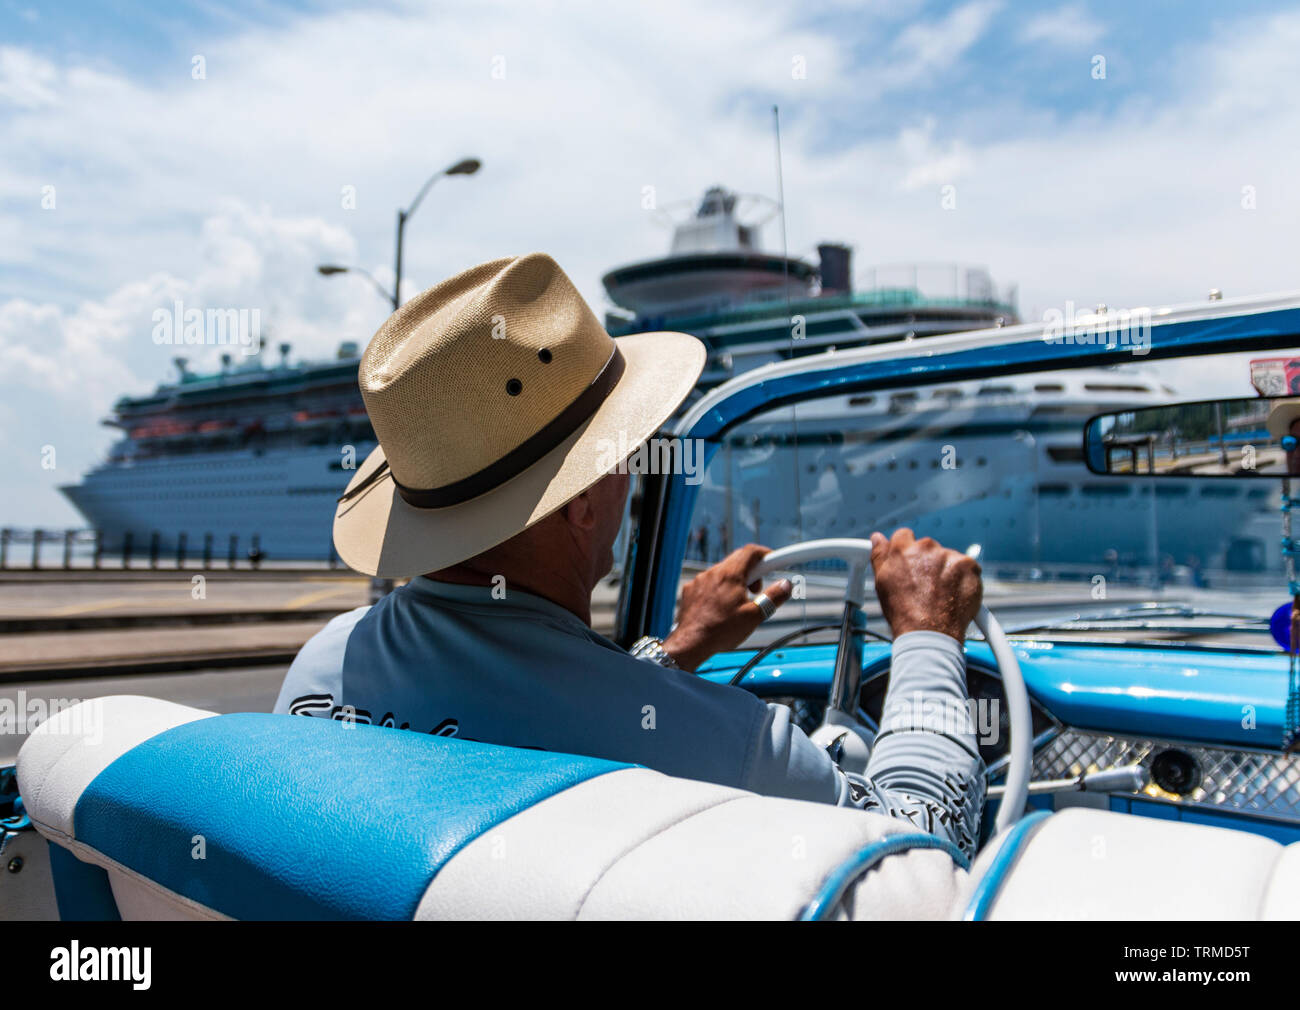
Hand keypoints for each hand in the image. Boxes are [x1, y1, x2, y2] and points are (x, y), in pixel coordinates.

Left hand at [662, 543, 793, 671]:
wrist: (690, 643)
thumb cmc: (721, 631)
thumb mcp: (754, 616)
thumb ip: (773, 598)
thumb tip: (786, 585)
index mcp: (730, 575)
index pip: (751, 552)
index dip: (766, 554)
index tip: (774, 561)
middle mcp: (713, 573)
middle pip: (737, 561)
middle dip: (752, 571)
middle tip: (758, 589)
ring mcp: (699, 581)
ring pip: (722, 573)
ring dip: (735, 581)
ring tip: (740, 602)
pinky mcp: (690, 591)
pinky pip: (708, 583)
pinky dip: (719, 589)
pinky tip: (721, 607)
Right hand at [869, 528, 981, 640]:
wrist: (931, 634)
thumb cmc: (904, 613)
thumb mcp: (882, 584)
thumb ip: (880, 556)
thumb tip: (878, 538)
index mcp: (902, 549)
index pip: (905, 536)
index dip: (907, 552)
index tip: (911, 566)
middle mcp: (926, 548)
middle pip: (928, 547)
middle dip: (928, 563)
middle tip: (926, 587)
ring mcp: (949, 556)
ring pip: (948, 558)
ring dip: (946, 571)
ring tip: (941, 595)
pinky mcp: (969, 566)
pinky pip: (968, 567)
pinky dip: (964, 579)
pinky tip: (955, 595)